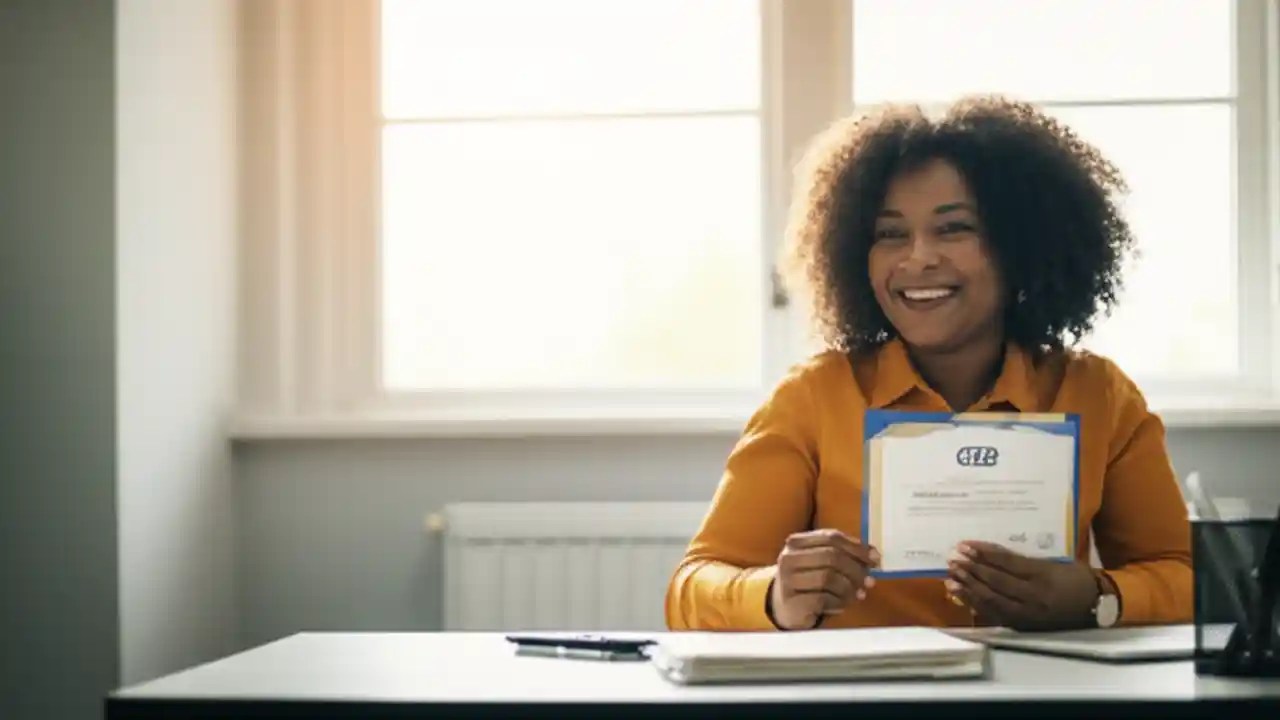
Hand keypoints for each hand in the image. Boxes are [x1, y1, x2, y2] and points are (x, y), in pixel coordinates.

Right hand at [768, 529, 879, 629]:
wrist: (781, 607)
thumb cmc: (808, 581)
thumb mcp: (820, 562)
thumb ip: (843, 554)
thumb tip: (874, 555)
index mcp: (797, 542)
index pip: (831, 537)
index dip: (857, 547)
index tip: (875, 558)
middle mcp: (788, 558)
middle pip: (831, 557)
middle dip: (856, 569)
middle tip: (869, 581)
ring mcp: (787, 580)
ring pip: (828, 579)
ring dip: (849, 589)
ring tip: (857, 595)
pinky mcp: (791, 602)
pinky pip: (823, 599)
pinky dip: (839, 603)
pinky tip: (841, 605)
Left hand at [945, 541, 1098, 630]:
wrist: (1098, 605)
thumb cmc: (1075, 578)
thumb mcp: (1053, 563)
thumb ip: (1024, 560)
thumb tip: (990, 553)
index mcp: (1043, 576)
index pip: (1006, 564)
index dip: (983, 554)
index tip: (964, 546)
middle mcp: (1034, 597)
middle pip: (996, 583)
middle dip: (971, 570)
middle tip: (953, 559)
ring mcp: (1028, 614)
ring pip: (992, 601)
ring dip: (969, 588)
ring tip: (951, 577)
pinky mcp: (1025, 625)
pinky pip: (996, 615)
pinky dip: (977, 605)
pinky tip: (963, 596)